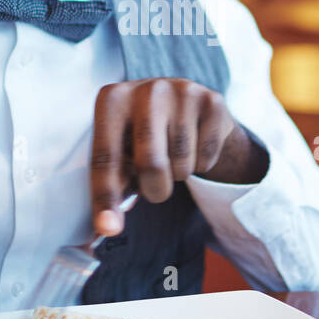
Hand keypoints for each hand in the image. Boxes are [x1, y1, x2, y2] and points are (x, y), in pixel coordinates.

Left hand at [90, 79, 267, 235]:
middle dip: (155, 189)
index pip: (105, 157)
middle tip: (156, 187)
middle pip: (151, 164)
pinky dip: (201, 164)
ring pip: (182, 164)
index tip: (109, 228)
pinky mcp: (212, 101)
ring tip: (173, 155)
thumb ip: (112, 185)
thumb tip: (107, 227)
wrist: (186, 105)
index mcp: (112, 99)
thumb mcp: (121, 151)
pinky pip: (207, 158)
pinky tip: (194, 144)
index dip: (106, 197)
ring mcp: (182, 91)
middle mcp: (147, 89)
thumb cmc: (143, 135)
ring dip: (178, 175)